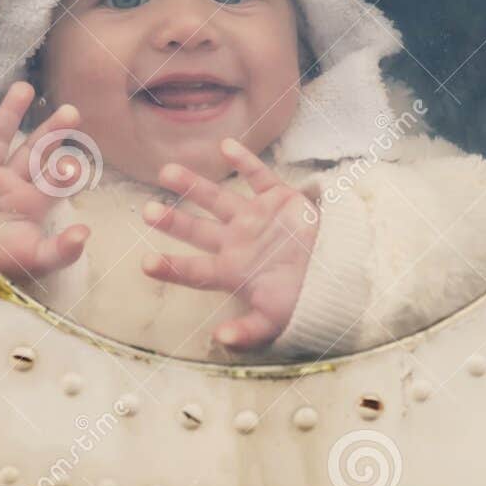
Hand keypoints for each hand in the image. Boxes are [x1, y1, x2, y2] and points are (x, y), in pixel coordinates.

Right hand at [0, 82, 89, 280]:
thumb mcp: (32, 259)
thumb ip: (60, 250)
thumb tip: (86, 234)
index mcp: (30, 201)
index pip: (52, 179)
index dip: (64, 172)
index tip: (75, 164)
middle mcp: (8, 183)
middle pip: (33, 150)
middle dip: (51, 132)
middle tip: (72, 111)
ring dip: (9, 114)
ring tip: (25, 87)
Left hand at [140, 138, 319, 349]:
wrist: (341, 273)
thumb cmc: (306, 299)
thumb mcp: (276, 320)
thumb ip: (248, 331)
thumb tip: (220, 338)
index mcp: (233, 271)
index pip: (196, 271)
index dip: (171, 268)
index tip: (144, 264)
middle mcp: (237, 241)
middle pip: (197, 230)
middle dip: (173, 221)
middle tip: (146, 211)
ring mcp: (255, 218)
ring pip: (217, 199)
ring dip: (193, 185)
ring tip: (166, 171)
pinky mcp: (279, 199)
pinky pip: (259, 177)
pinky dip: (244, 162)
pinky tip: (225, 146)